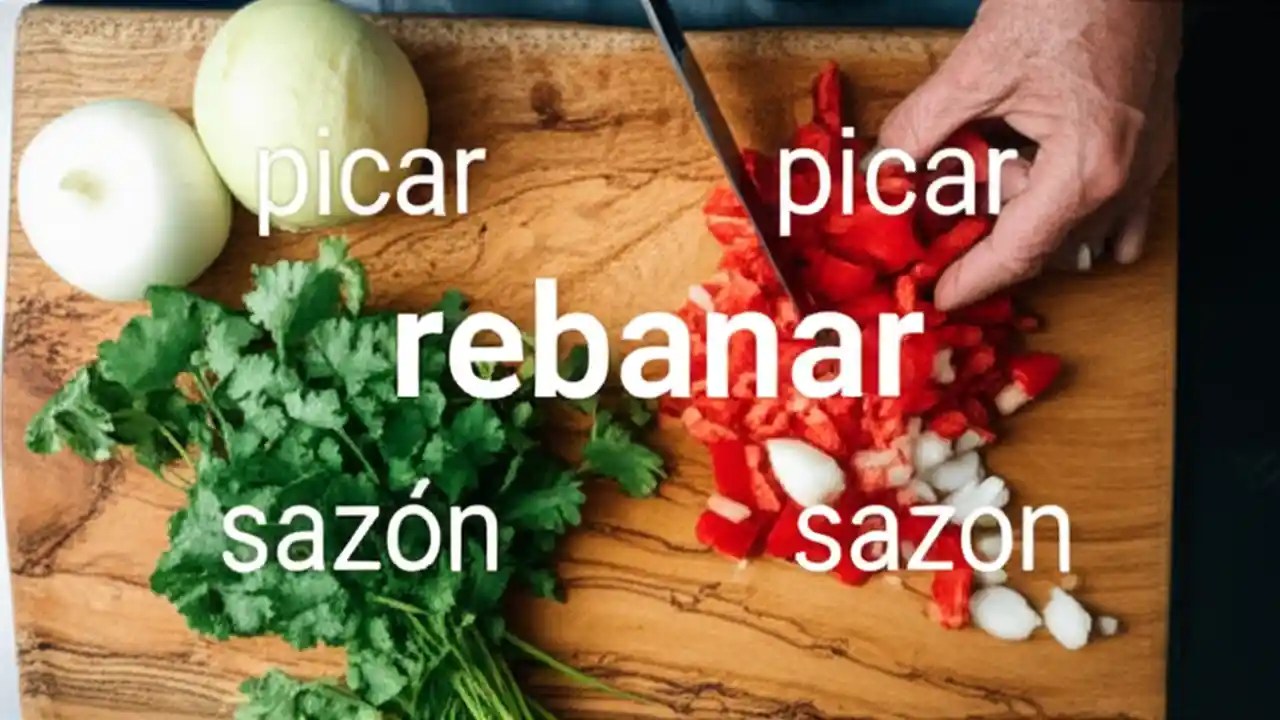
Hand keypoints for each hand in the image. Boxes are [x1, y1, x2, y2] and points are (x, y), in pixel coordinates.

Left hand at [875, 0, 1181, 309]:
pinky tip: (1041, 177)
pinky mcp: (1153, 140)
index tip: (941, 295)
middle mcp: (1127, 179)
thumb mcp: (978, 67)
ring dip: (1028, 205)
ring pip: (1077, 223)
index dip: (973, 277)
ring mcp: (1148, 162)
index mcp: (1087, 170)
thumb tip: (884, 164)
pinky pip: (1118, 205)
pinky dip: (1074, 204)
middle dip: (992, 222)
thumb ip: (923, 125)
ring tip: (997, 149)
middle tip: (948, 184)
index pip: (1019, 251)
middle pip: (1044, 239)